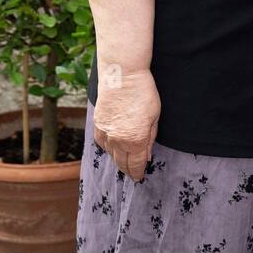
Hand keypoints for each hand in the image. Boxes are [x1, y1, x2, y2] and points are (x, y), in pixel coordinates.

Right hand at [92, 66, 160, 181]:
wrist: (122, 75)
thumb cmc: (143, 93)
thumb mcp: (154, 117)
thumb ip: (150, 139)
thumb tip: (147, 155)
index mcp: (135, 140)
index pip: (136, 164)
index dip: (138, 172)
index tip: (140, 177)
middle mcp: (118, 140)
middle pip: (122, 163)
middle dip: (128, 170)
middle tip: (133, 174)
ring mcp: (105, 132)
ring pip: (110, 154)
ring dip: (117, 160)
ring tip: (124, 163)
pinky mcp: (97, 124)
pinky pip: (101, 143)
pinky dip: (107, 148)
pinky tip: (112, 148)